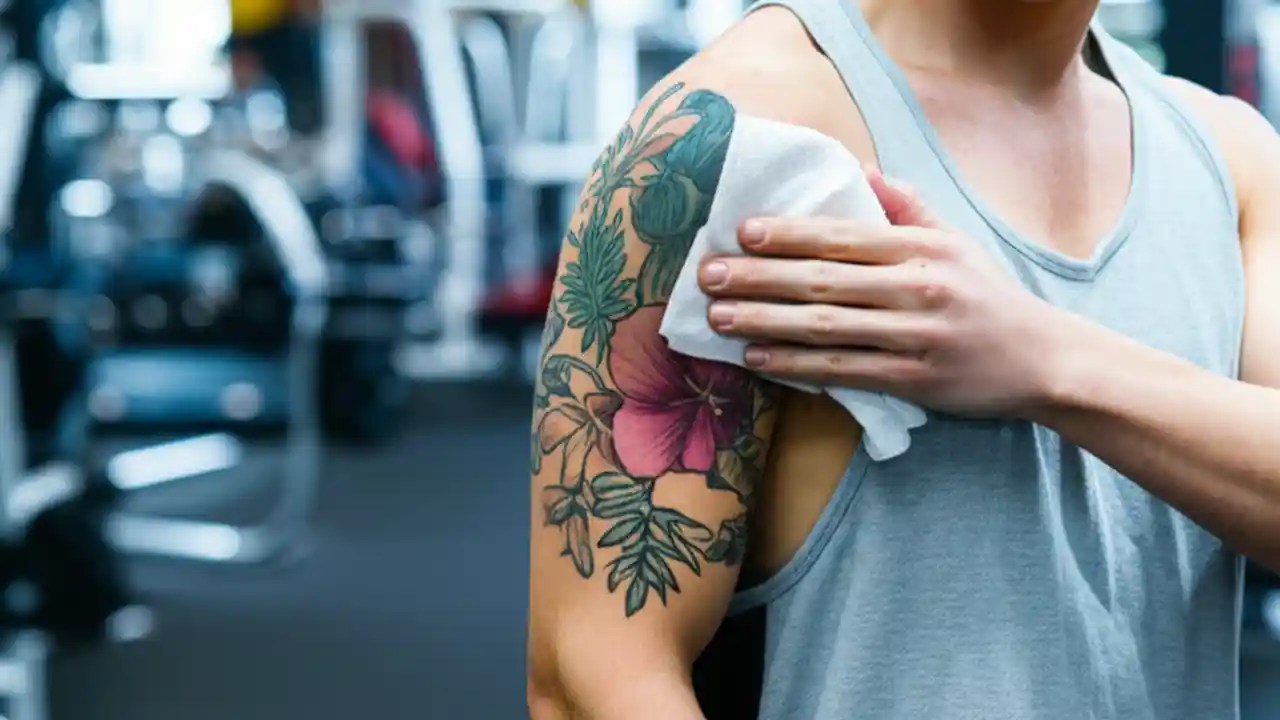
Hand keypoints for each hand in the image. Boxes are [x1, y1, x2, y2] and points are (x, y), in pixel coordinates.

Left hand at [697, 170, 1072, 416]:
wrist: (1044, 359)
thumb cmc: (988, 295)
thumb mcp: (955, 239)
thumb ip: (906, 206)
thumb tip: (860, 171)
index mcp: (922, 248)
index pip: (843, 237)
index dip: (790, 234)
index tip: (742, 231)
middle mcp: (917, 288)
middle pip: (824, 281)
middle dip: (760, 278)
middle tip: (708, 275)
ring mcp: (915, 336)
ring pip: (827, 328)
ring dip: (766, 323)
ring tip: (719, 318)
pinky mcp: (914, 380)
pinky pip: (843, 371)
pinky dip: (797, 365)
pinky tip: (758, 359)